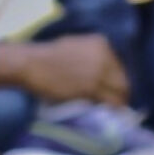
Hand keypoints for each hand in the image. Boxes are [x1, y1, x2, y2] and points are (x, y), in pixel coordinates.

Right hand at [14, 35, 130, 106]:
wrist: (30, 64)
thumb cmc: (47, 55)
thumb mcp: (75, 46)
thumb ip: (93, 55)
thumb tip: (106, 72)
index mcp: (101, 43)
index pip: (119, 65)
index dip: (116, 78)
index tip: (111, 86)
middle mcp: (104, 56)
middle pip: (123, 79)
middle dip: (120, 91)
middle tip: (114, 100)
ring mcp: (98, 72)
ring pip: (120, 92)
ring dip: (117, 101)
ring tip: (112, 108)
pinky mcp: (91, 88)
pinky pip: (110, 101)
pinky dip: (111, 107)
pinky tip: (107, 111)